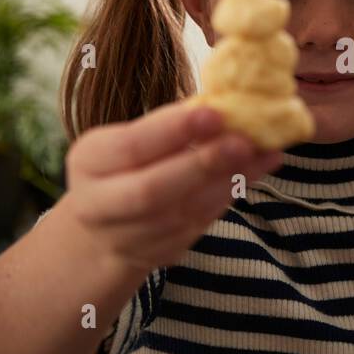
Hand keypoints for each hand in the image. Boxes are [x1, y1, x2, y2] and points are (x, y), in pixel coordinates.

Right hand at [61, 101, 282, 274]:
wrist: (101, 231)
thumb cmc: (123, 167)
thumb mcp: (128, 140)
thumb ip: (168, 126)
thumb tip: (225, 99)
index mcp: (89, 161)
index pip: (131, 146)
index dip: (173, 131)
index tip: (215, 112)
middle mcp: (100, 204)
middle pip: (152, 190)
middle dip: (203, 165)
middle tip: (244, 141)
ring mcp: (129, 236)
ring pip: (183, 212)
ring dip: (227, 182)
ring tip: (264, 154)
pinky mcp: (160, 253)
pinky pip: (199, 224)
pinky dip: (229, 196)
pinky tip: (255, 172)